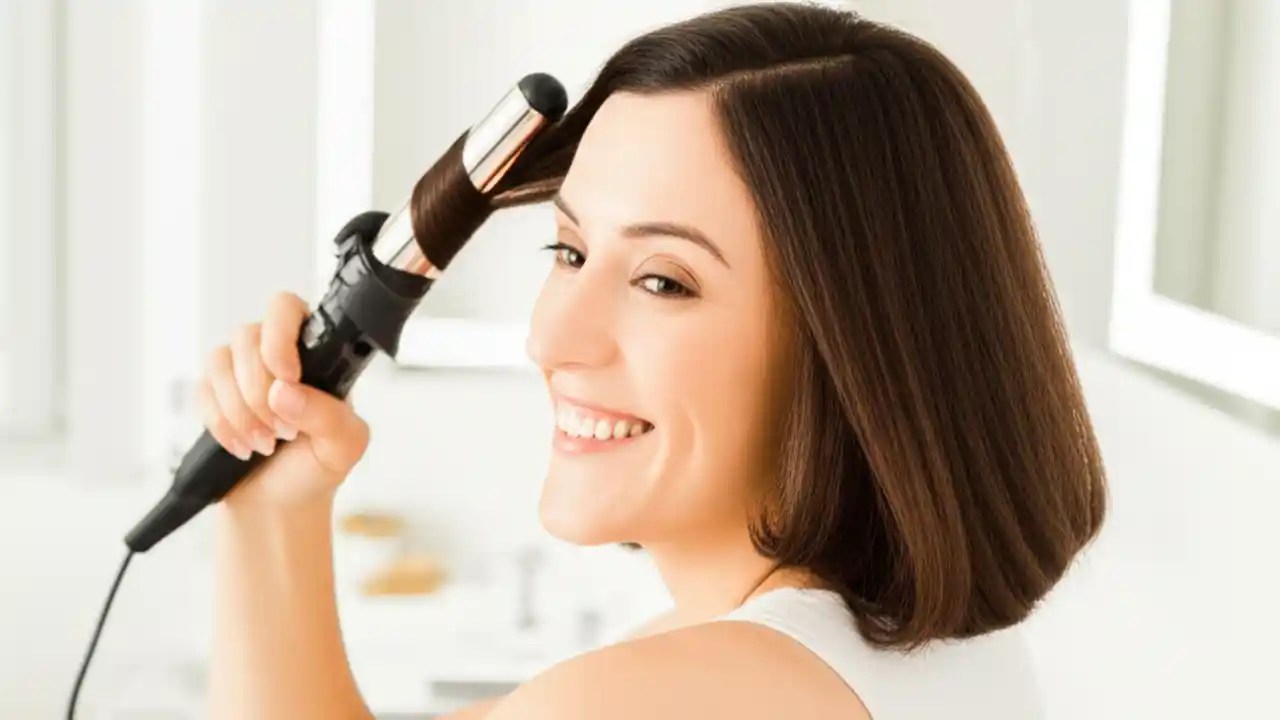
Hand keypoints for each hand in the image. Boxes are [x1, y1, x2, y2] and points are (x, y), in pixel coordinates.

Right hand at [198, 291, 370, 508]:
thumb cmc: (317, 466)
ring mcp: (241, 368)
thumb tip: (284, 391)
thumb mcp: (343, 446)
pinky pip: (202, 389)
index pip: (286, 308)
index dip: (279, 336)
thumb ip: (328, 416)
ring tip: (265, 444)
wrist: (280, 503)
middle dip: (259, 391)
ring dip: (239, 410)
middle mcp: (275, 350)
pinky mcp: (213, 391)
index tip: (287, 377)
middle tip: (283, 431)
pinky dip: (221, 422)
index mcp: (316, 352)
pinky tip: (242, 447)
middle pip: (248, 336)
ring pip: (220, 361)